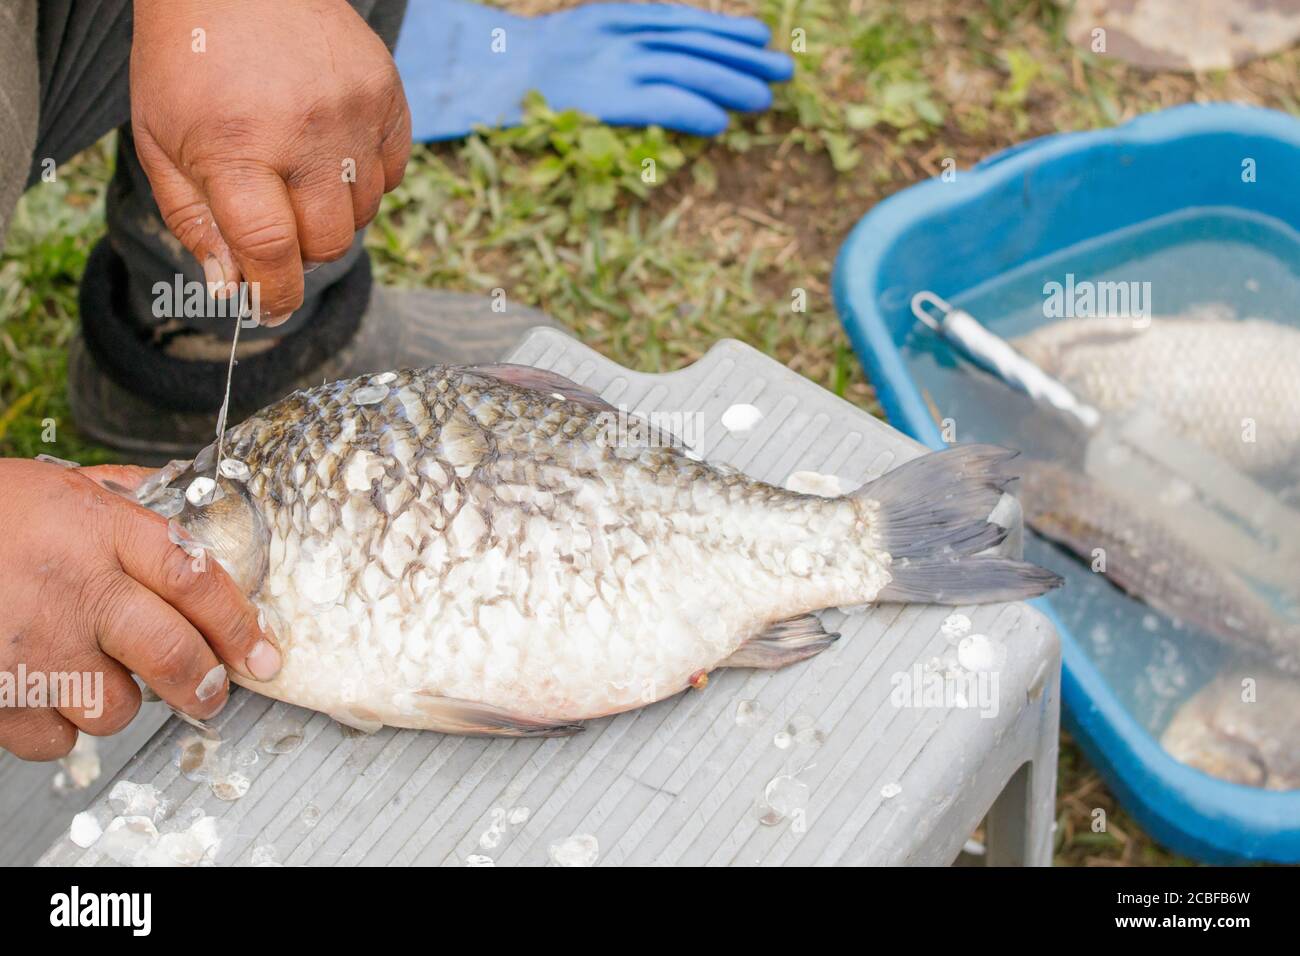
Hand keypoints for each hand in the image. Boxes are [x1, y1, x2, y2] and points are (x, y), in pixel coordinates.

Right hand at [0, 460, 280, 759]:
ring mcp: (30, 646)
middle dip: (203, 683)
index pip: (197, 580)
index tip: (264, 654)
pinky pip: (56, 738)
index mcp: (100, 530)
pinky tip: (45, 688)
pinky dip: (59, 724)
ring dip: (117, 700)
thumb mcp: (63, 485)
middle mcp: (72, 589)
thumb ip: (130, 498)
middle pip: (171, 654)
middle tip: (208, 690)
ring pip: (116, 708)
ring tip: (92, 668)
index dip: (241, 625)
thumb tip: (197, 501)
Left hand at [130, 0, 411, 323]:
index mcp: (236, 148)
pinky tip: (331, 152)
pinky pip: (393, 173)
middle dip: (300, 252)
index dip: (275, 294)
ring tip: (299, 176)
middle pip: (328, 243)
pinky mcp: (386, 94)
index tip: (270, 309)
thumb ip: (194, 220)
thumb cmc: (188, 59)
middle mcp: (304, 133)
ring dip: (332, 214)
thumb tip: (231, 288)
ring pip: (364, 213)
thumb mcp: (160, 141)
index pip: (273, 252)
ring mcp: (353, 112)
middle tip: (276, 226)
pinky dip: (366, 180)